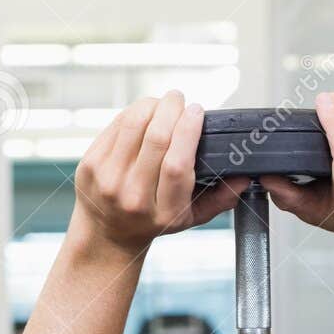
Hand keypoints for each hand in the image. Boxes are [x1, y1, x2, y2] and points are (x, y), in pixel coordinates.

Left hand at [72, 91, 245, 255]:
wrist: (108, 234)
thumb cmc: (155, 221)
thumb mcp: (190, 218)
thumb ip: (220, 199)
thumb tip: (244, 176)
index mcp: (163, 211)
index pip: (177, 163)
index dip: (188, 131)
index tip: (197, 111)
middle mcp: (132, 197)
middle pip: (155, 138)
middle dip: (171, 108)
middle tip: (179, 99)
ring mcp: (107, 181)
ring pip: (133, 125)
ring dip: (152, 104)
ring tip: (163, 103)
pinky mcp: (89, 166)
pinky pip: (115, 127)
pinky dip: (132, 113)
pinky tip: (143, 113)